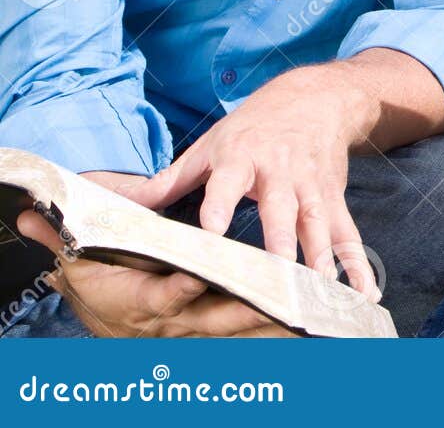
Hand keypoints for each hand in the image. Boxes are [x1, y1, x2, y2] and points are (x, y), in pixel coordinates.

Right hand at [15, 175, 294, 337]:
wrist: (107, 312)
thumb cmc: (101, 281)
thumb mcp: (81, 263)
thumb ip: (64, 240)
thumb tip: (32, 215)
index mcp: (143, 301)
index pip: (164, 295)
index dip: (179, 289)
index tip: (196, 278)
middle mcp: (174, 320)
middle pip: (212, 318)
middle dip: (242, 312)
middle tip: (271, 302)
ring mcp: (197, 328)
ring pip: (238, 328)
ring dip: (268, 323)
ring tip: (301, 315)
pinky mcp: (216, 330)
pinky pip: (249, 334)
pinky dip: (275, 330)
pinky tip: (304, 326)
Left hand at [121, 67, 380, 298]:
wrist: (315, 98)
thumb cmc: (254, 127)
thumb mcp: (210, 145)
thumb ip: (171, 180)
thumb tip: (124, 206)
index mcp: (242, 158)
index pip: (228, 184)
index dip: (220, 207)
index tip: (213, 235)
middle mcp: (281, 174)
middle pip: (281, 212)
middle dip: (280, 245)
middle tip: (276, 280)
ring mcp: (312, 188)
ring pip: (318, 226)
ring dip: (320, 260)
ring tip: (318, 294)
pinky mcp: (334, 199)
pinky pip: (347, 234)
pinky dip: (356, 263)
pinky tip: (365, 291)